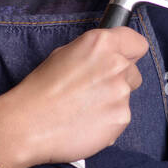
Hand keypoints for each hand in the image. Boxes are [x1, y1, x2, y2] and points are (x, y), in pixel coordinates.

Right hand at [0, 26, 148, 167]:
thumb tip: (106, 59)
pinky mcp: (121, 118)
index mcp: (101, 43)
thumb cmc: (41, 88)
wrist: (29, 123)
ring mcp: (121, 93)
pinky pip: (121, 118)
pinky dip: (108, 121)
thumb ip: (94, 53)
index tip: (121, 61)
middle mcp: (117, 65)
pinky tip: (86, 123)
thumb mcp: (64, 54)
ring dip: (112, 102)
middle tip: (94, 90)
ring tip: (84, 110)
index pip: (137, 43)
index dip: (129, 53)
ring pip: (126, 97)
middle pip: (134, 72)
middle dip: (119, 80)